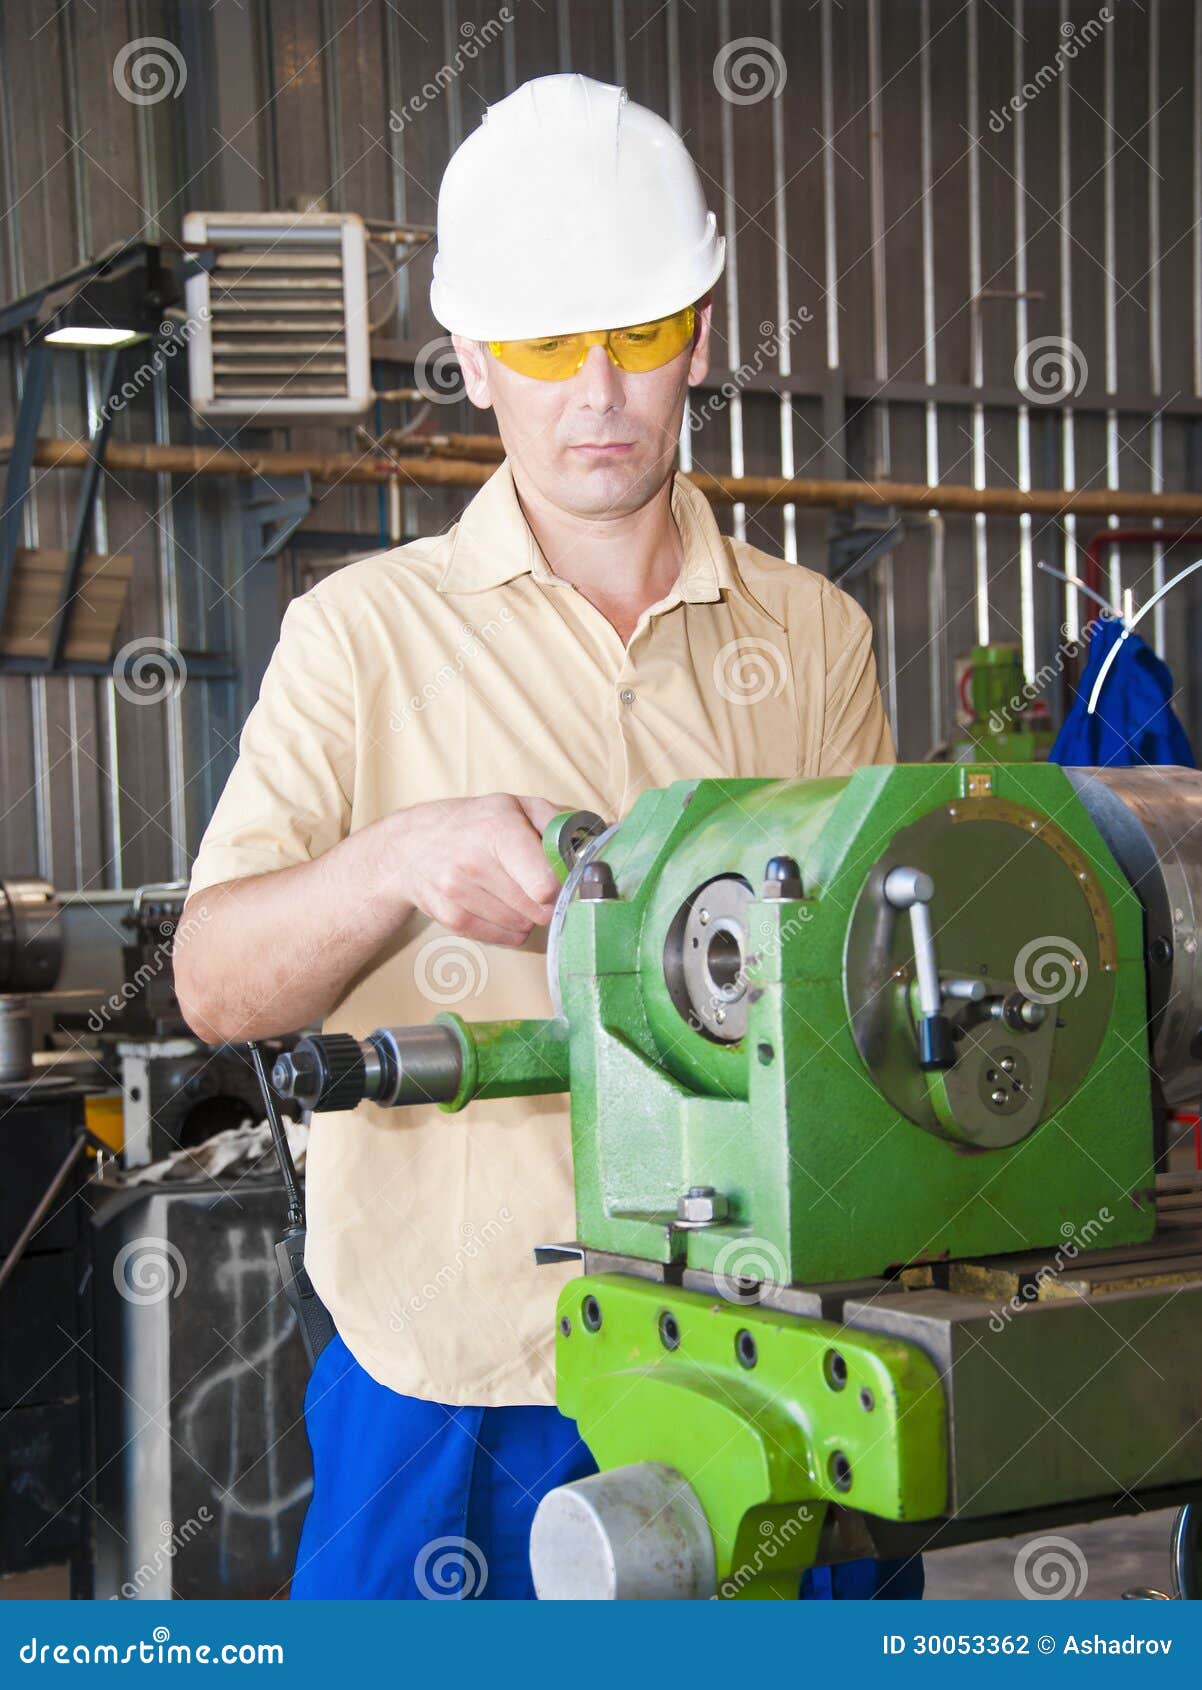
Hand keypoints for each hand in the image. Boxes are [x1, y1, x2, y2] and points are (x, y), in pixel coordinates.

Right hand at [394, 793, 568, 946]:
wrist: (411, 845)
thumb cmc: (474, 823)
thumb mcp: (515, 806)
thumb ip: (557, 821)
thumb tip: (597, 840)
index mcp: (498, 829)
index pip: (543, 883)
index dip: (561, 886)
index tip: (561, 881)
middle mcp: (474, 860)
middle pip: (536, 908)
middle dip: (547, 903)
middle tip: (541, 889)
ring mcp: (458, 891)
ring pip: (520, 925)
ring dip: (529, 916)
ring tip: (519, 895)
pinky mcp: (449, 916)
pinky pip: (499, 937)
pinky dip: (510, 930)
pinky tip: (506, 911)